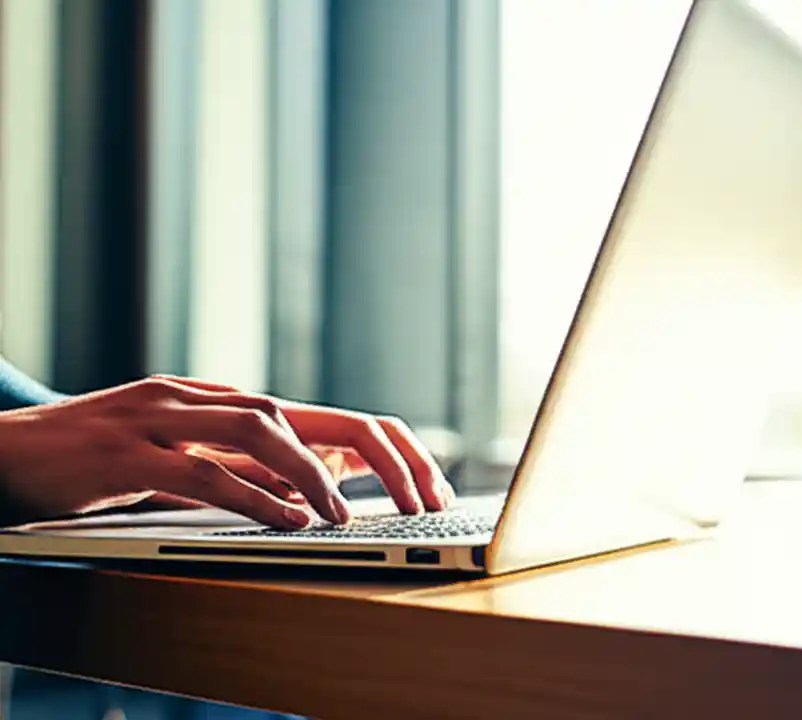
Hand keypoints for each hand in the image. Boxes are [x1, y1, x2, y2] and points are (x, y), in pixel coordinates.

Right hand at [0, 375, 453, 528]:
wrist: (8, 448)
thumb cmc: (102, 457)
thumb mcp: (188, 454)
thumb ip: (250, 463)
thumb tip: (324, 477)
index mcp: (223, 402)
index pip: (328, 414)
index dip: (387, 447)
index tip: (426, 486)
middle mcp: (200, 399)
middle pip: (305, 415)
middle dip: (374, 456)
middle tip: (415, 501)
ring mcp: (161, 419)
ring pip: (257, 430)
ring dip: (310, 475)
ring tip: (343, 516)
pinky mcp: (123, 451)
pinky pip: (199, 471)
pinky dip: (248, 496)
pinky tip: (285, 520)